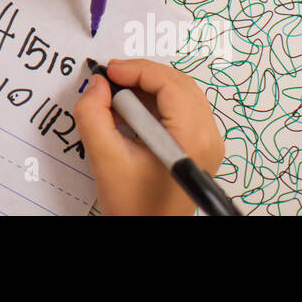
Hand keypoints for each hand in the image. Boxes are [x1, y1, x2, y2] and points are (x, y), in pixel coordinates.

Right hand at [74, 59, 224, 214]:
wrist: (150, 231)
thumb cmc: (134, 206)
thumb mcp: (104, 157)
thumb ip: (93, 114)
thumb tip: (98, 84)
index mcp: (190, 139)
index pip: (169, 84)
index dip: (136, 70)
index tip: (109, 72)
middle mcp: (207, 137)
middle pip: (178, 84)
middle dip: (141, 75)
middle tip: (111, 79)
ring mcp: (207, 142)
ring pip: (180, 93)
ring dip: (148, 87)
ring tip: (118, 96)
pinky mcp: (199, 145)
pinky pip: (181, 109)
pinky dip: (155, 102)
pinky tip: (131, 111)